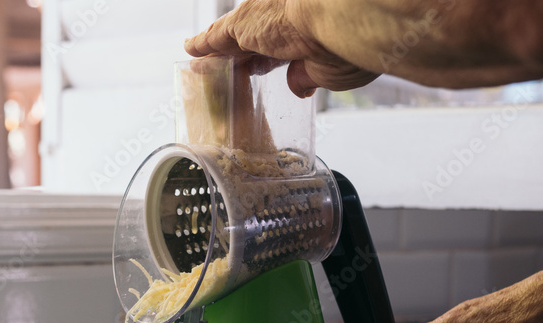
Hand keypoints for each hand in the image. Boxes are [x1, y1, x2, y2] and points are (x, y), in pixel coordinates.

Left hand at [185, 0, 378, 97]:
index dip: (272, 56)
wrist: (346, 19)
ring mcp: (263, 17)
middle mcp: (284, 17)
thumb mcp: (331, 69)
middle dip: (245, 53)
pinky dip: (205, 45)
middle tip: (236, 67)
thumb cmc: (349, 43)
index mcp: (308, 30)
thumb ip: (309, 75)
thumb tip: (297, 84)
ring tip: (203, 62)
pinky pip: (218, 36)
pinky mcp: (244, 23)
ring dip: (219, 51)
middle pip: (257, 37)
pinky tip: (192, 52)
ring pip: (235, 36)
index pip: (284, 43)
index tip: (263, 67)